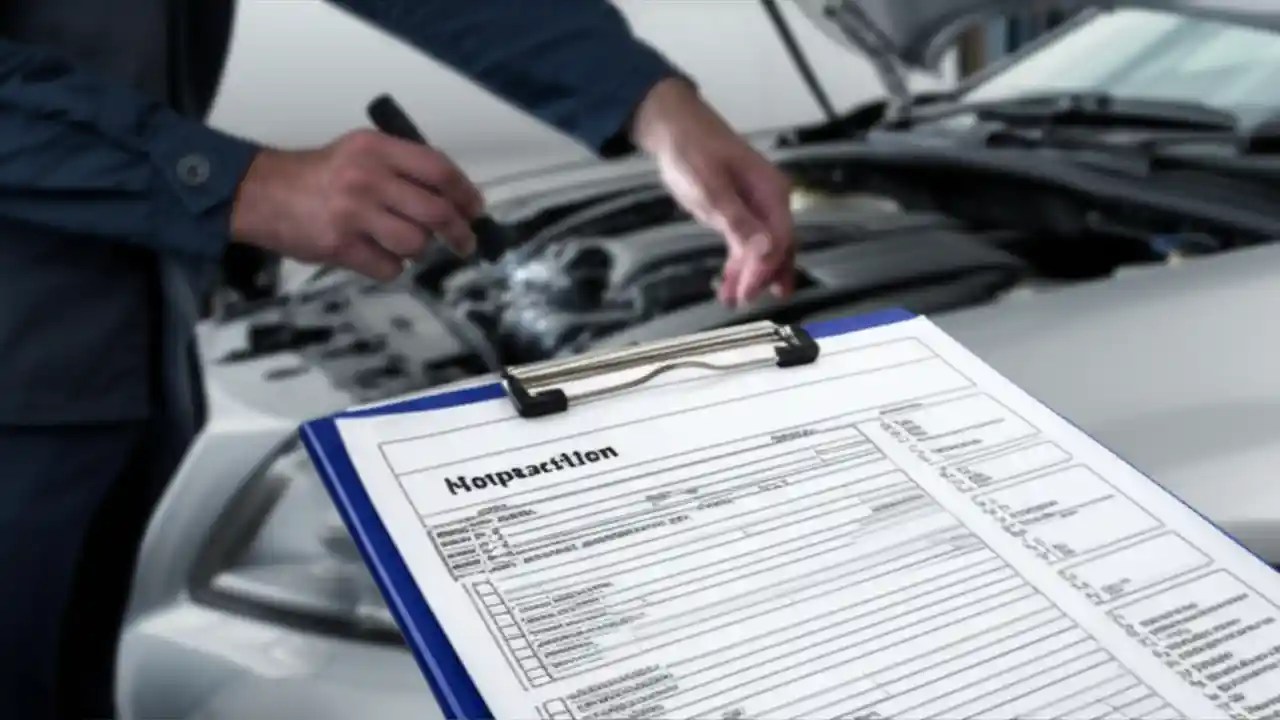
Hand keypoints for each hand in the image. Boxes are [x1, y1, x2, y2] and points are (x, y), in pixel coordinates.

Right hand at [230, 129, 483, 280]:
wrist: (260, 192)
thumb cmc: (319, 175)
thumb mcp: (360, 153)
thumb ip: (402, 167)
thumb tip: (452, 196)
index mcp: (377, 149)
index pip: (439, 169)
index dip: (465, 193)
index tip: (475, 209)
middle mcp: (368, 177)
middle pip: (436, 211)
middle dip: (459, 233)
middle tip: (465, 242)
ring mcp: (354, 213)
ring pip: (416, 243)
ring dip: (420, 250)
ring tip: (408, 245)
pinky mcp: (340, 245)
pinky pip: (389, 267)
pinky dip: (392, 267)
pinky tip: (379, 256)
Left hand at [631, 78, 795, 306]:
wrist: (676, 128)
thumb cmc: (692, 153)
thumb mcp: (711, 188)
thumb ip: (738, 221)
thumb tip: (767, 250)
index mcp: (771, 192)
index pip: (780, 240)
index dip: (766, 270)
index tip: (748, 293)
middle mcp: (771, 200)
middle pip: (777, 247)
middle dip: (762, 277)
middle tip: (743, 301)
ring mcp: (758, 205)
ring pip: (763, 248)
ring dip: (751, 275)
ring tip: (733, 300)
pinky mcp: (741, 209)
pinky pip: (747, 241)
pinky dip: (740, 262)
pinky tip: (730, 282)